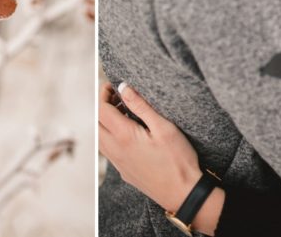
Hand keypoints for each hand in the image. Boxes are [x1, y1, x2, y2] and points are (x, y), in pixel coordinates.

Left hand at [98, 82, 201, 213]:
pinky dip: (111, 135)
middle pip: (95, 123)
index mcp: (124, 137)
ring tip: (125, 112)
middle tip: (119, 97)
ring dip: (106, 121)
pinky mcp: (124, 172)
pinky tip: (130, 133)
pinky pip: (108, 150)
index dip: (103, 93)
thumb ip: (141, 106)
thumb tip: (123, 87)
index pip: (101, 110)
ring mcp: (118, 164)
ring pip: (100, 138)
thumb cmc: (178, 160)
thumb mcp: (163, 127)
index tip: (113, 85)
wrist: (184, 195)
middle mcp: (116, 151)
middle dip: (102, 106)